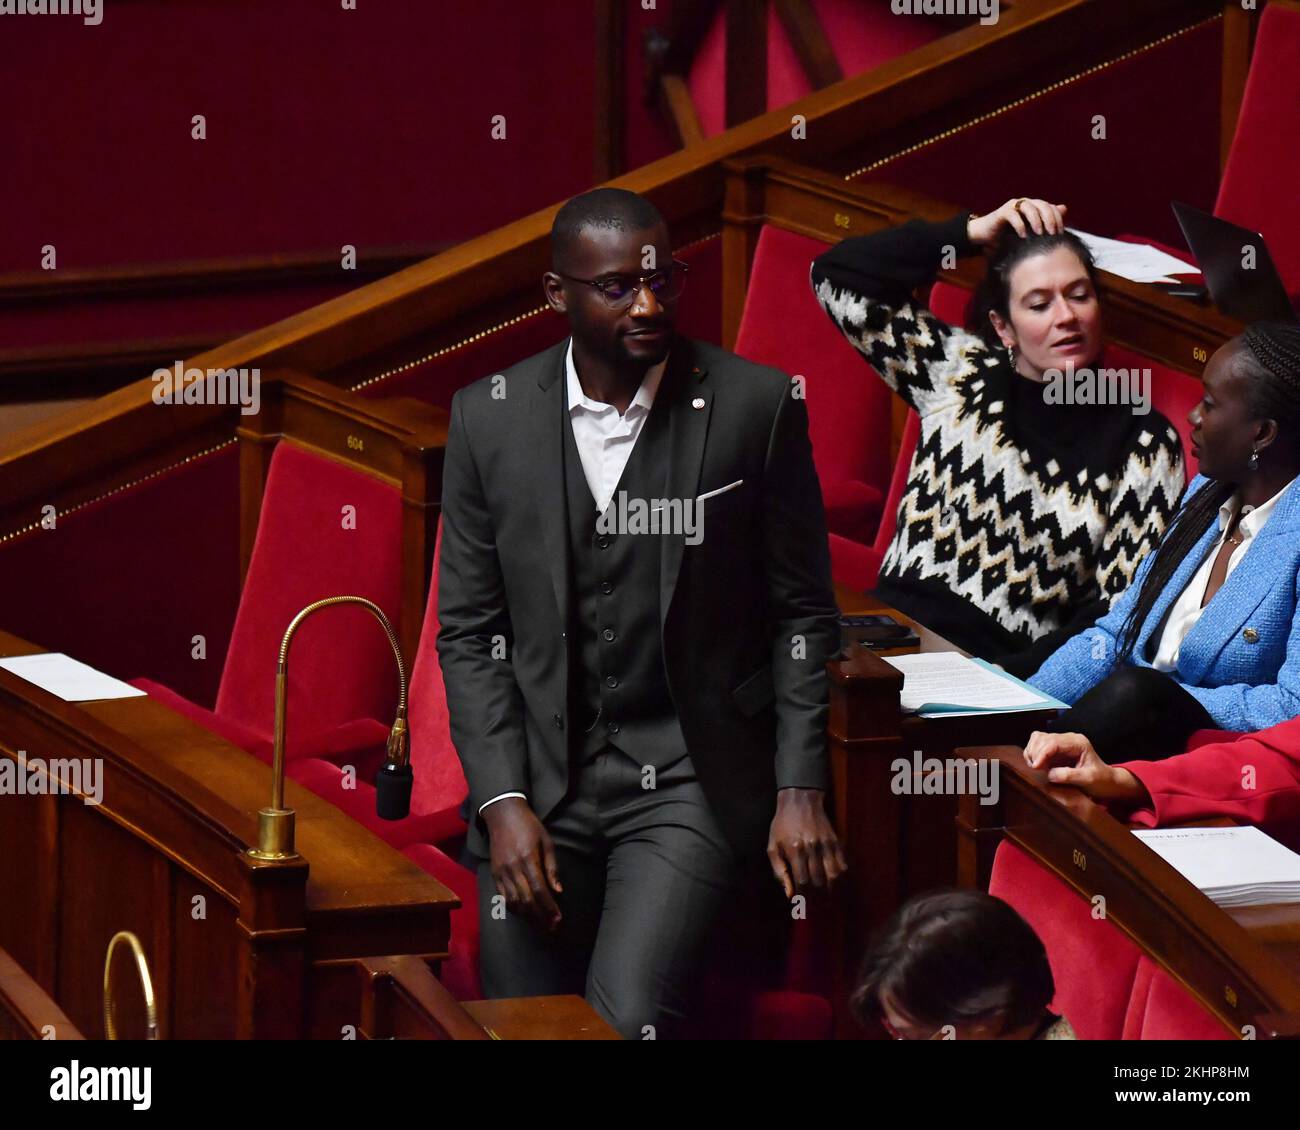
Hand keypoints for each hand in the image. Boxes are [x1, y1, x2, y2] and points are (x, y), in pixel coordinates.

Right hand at [482, 797, 562, 930]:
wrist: (502, 814)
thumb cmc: (529, 826)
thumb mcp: (547, 841)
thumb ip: (552, 867)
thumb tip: (558, 891)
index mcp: (528, 859)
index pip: (539, 890)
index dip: (549, 907)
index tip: (558, 919)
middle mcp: (513, 868)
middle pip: (526, 900)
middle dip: (540, 917)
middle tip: (551, 928)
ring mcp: (501, 872)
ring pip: (513, 902)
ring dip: (527, 917)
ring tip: (540, 926)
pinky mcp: (494, 874)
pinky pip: (503, 897)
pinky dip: (514, 908)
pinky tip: (524, 914)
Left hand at [767, 788, 846, 898]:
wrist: (800, 800)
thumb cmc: (782, 824)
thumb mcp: (773, 845)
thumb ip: (779, 870)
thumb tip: (789, 893)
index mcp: (794, 850)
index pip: (802, 881)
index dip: (804, 897)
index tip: (802, 906)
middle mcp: (812, 848)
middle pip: (819, 881)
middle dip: (817, 897)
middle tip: (815, 906)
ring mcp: (826, 844)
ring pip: (833, 875)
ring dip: (830, 890)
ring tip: (826, 899)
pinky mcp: (835, 841)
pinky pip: (842, 864)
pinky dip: (840, 877)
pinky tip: (835, 883)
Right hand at [967, 198, 1067, 245]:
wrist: (986, 236)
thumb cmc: (1008, 235)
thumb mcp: (1030, 230)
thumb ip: (1046, 220)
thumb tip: (1064, 208)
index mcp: (1034, 206)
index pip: (1051, 207)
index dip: (1057, 219)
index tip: (1059, 233)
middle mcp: (1025, 203)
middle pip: (1042, 205)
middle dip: (1049, 219)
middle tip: (1051, 233)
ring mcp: (1013, 206)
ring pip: (1029, 207)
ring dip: (1036, 221)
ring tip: (1039, 234)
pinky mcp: (1002, 212)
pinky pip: (1013, 215)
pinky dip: (1020, 225)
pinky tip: (1023, 236)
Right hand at [1022, 731, 1148, 804]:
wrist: (1107, 782)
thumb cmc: (1101, 780)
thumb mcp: (1088, 779)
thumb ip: (1069, 776)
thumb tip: (1049, 774)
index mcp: (1078, 742)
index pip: (1053, 742)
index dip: (1041, 753)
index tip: (1036, 767)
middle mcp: (1068, 738)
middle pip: (1042, 738)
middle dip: (1035, 753)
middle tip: (1036, 770)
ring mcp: (1060, 742)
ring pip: (1037, 739)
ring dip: (1032, 752)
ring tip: (1036, 767)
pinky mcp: (1055, 749)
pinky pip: (1037, 745)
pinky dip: (1032, 753)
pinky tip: (1037, 765)